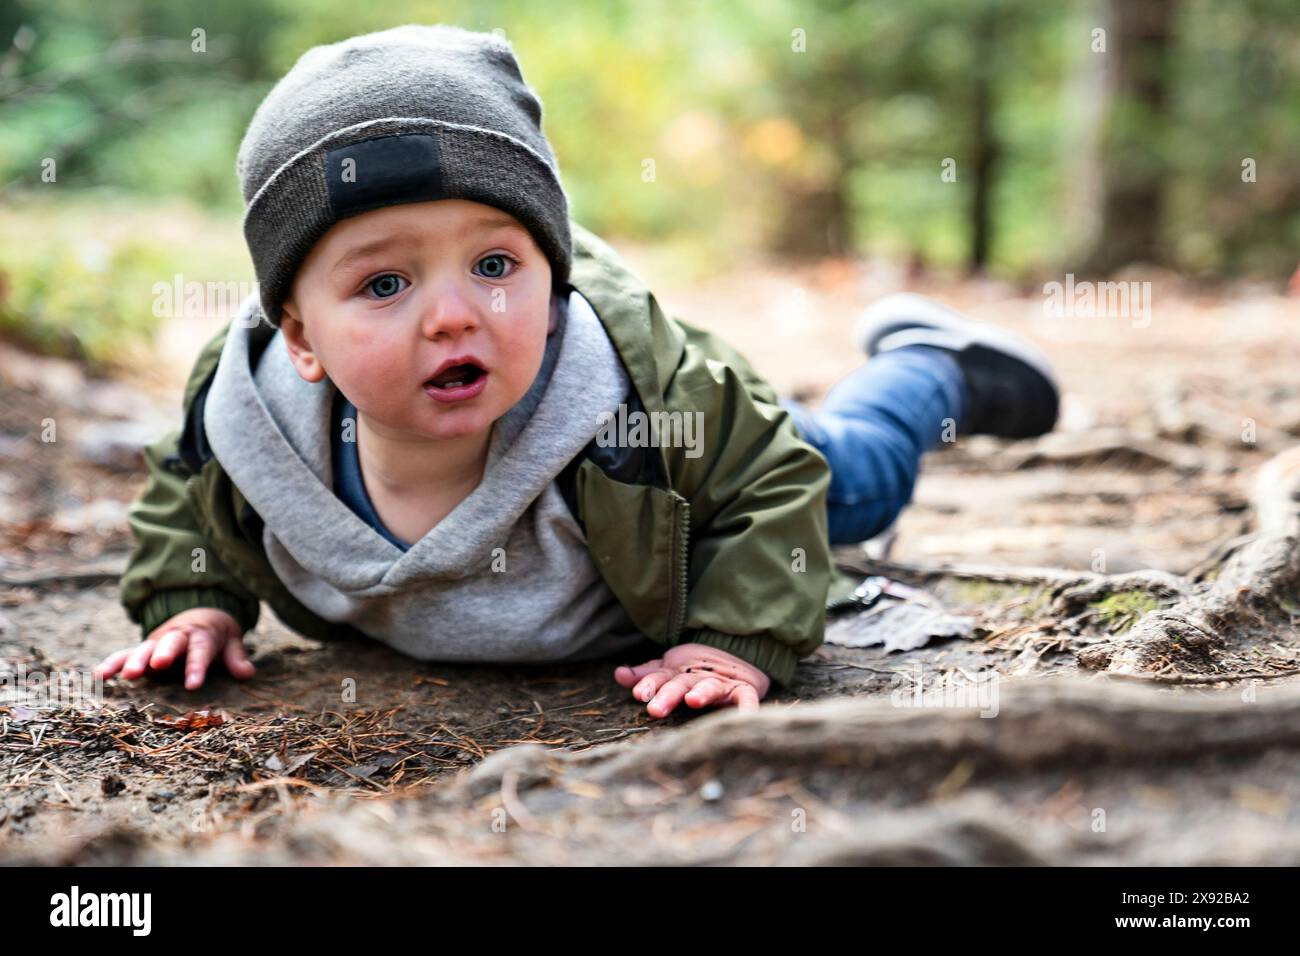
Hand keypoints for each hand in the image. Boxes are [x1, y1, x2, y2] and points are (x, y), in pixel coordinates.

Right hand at [95, 607, 253, 690]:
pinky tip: (100, 676)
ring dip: (135, 661)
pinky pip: (124, 654)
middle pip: (169, 644)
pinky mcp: (142, 649)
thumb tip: (247, 674)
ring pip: (144, 649)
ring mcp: (157, 642)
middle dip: (163, 654)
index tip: (192, 684)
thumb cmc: (216, 635)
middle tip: (156, 666)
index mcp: (201, 635)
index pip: (200, 651)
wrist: (199, 615)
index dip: (196, 667)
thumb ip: (236, 657)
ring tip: (127, 675)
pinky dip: (112, 663)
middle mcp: (176, 636)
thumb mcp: (231, 641)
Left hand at [614, 642, 770, 717]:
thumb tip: (619, 674)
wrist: (735, 652)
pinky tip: (746, 716)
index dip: (649, 685)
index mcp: (677, 674)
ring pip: (709, 687)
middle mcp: (697, 678)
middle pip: (680, 684)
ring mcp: (720, 683)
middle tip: (655, 708)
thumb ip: (645, 676)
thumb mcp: (668, 670)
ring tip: (693, 700)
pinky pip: (746, 698)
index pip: (659, 678)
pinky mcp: (743, 689)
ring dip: (702, 693)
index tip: (639, 695)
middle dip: (668, 695)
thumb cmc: (694, 670)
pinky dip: (747, 707)